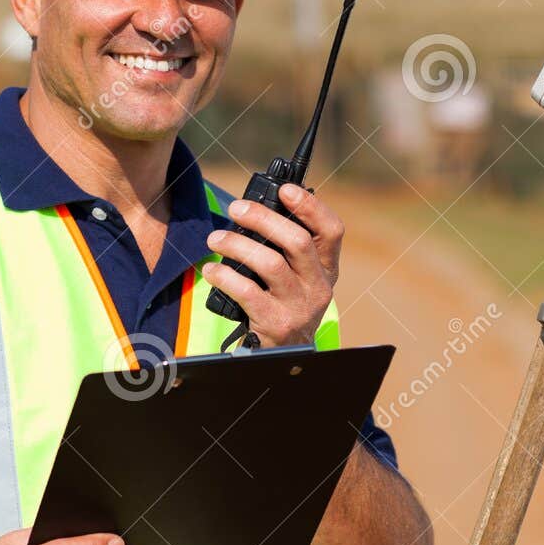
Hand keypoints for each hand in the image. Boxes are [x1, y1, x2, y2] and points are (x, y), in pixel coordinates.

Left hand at [201, 183, 342, 347]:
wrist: (283, 354)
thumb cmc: (281, 303)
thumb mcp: (295, 277)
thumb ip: (284, 248)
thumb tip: (252, 210)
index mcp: (326, 269)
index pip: (331, 231)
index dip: (310, 207)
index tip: (285, 190)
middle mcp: (319, 287)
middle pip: (297, 241)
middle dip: (263, 218)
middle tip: (236, 209)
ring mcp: (300, 307)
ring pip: (270, 263)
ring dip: (238, 245)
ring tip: (215, 239)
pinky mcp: (277, 324)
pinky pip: (248, 292)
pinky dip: (225, 276)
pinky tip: (212, 271)